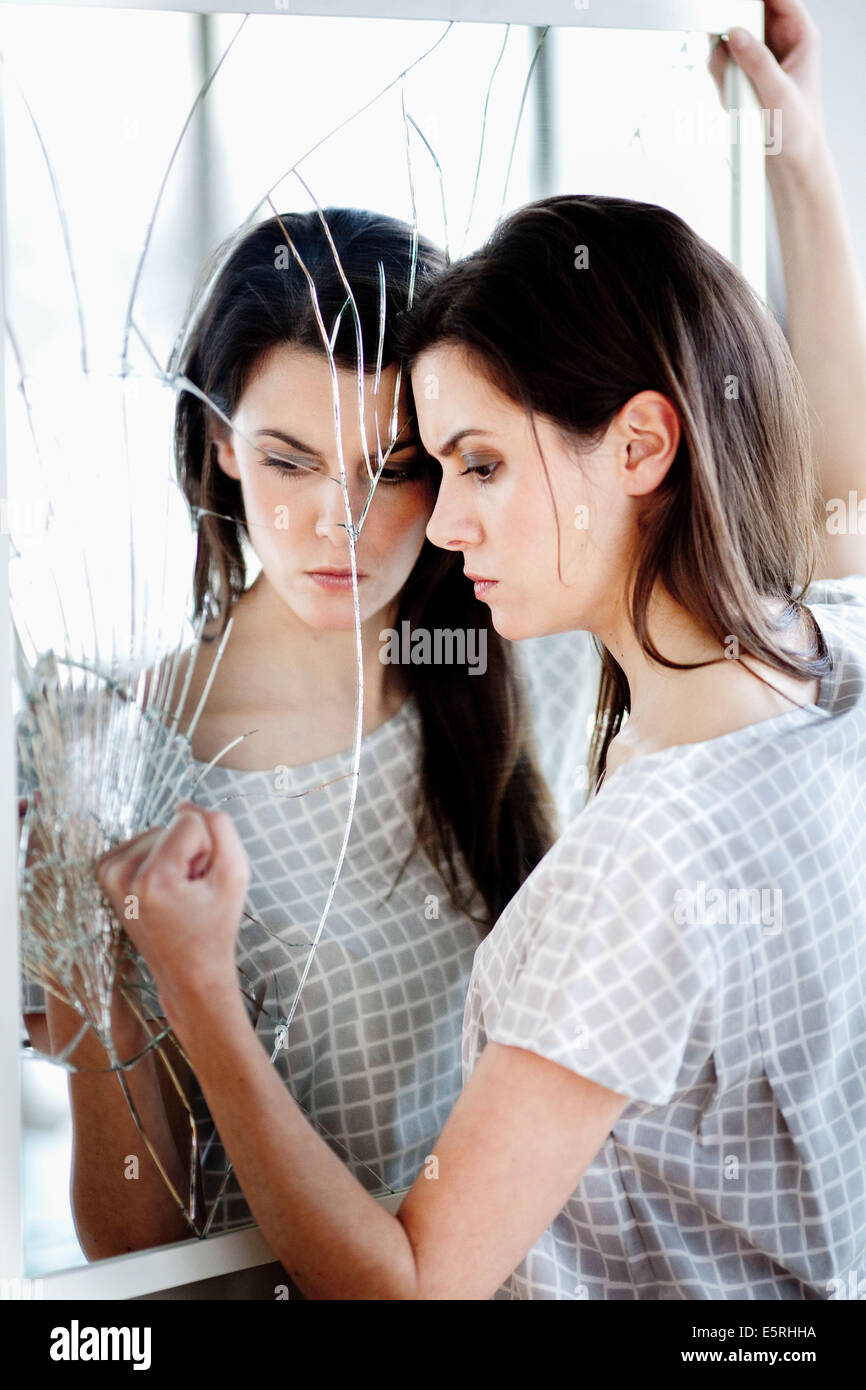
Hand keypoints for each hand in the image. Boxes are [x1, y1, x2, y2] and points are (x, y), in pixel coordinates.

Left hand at [94, 802, 249, 1017]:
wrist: (188, 972)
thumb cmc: (214, 927)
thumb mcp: (236, 875)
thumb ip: (220, 828)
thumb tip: (184, 804)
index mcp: (152, 878)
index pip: (189, 820)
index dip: (208, 847)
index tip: (203, 882)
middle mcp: (120, 874)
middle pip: (171, 825)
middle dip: (189, 851)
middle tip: (192, 892)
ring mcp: (108, 874)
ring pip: (156, 831)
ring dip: (174, 856)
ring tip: (179, 894)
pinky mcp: (104, 873)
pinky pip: (141, 841)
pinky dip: (156, 858)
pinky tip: (163, 888)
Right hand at [708, 0, 824, 172]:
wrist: (789, 163)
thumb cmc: (798, 131)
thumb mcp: (778, 94)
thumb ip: (757, 62)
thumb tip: (736, 35)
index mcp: (800, 36)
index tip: (734, 5)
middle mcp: (780, 42)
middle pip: (751, 13)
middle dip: (734, 26)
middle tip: (726, 39)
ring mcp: (760, 58)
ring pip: (732, 36)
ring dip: (725, 57)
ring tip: (735, 83)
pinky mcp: (743, 75)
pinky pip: (722, 61)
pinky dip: (719, 74)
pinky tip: (731, 93)